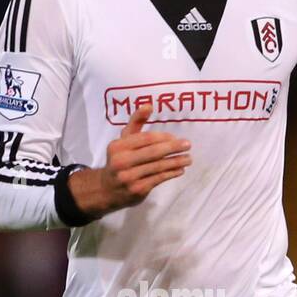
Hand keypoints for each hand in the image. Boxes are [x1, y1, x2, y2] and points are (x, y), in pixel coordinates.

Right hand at [68, 104, 190, 217]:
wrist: (107, 190)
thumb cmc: (120, 160)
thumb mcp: (123, 140)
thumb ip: (136, 122)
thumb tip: (149, 105)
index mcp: (118, 146)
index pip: (146, 138)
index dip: (163, 137)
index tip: (175, 137)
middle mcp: (121, 162)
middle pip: (153, 152)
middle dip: (173, 148)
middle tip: (188, 145)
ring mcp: (129, 177)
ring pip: (158, 167)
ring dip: (177, 161)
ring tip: (188, 159)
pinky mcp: (137, 190)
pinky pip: (159, 179)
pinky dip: (171, 173)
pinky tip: (180, 170)